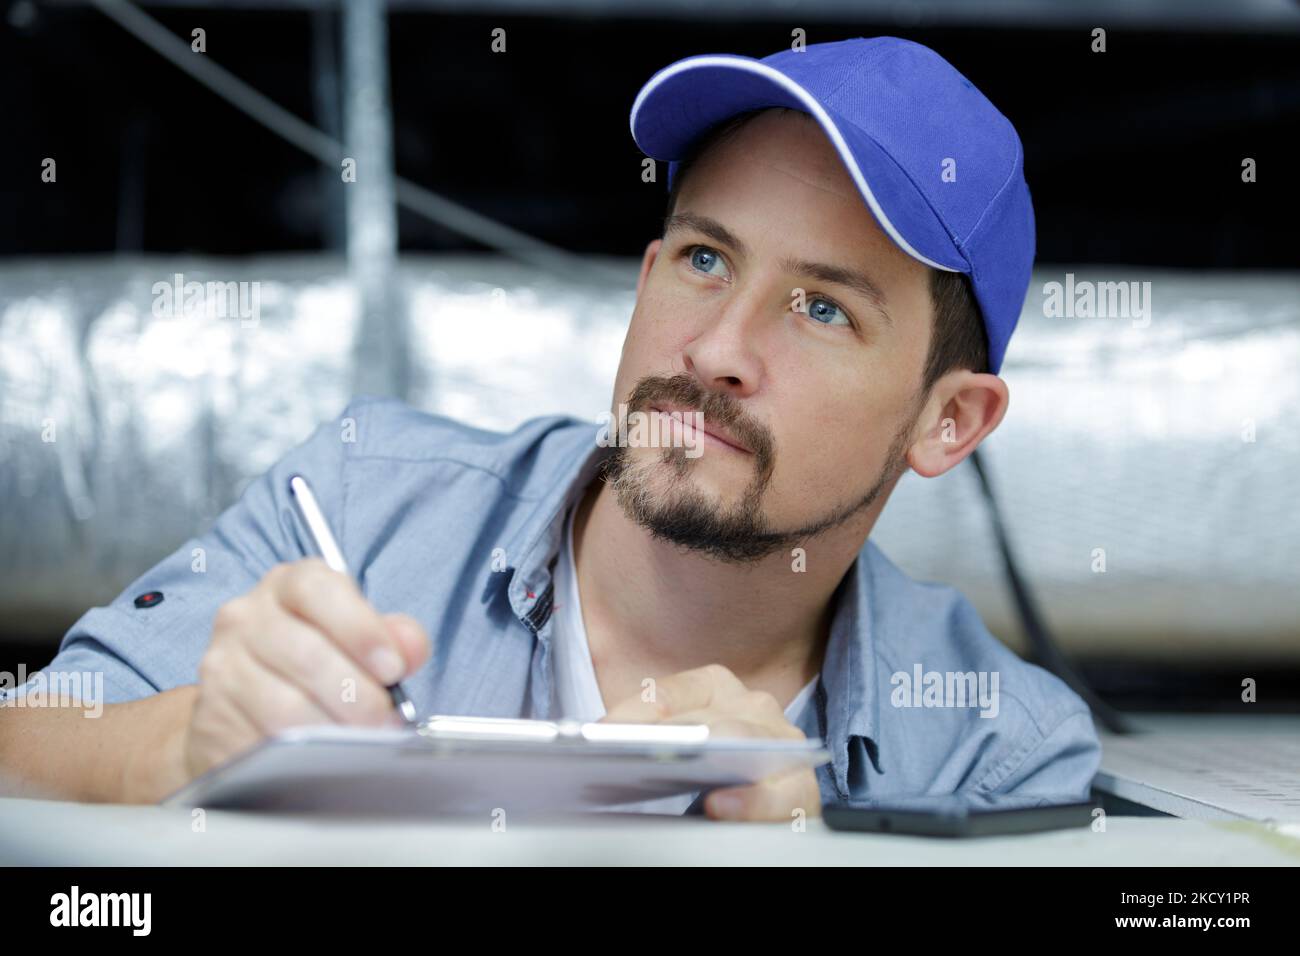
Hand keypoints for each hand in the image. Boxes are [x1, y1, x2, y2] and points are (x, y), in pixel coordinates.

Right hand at [183, 558, 429, 780]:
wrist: (242, 705)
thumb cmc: (309, 662)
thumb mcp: (355, 636)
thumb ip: (392, 636)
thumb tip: (410, 646)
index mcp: (288, 585)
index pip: (320, 590)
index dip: (362, 630)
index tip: (393, 667)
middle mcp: (246, 617)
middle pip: (306, 654)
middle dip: (358, 695)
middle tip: (385, 719)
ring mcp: (223, 667)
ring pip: (284, 706)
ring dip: (333, 730)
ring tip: (360, 741)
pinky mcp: (212, 717)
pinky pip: (261, 742)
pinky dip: (300, 756)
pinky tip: (322, 756)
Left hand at [600, 663, 821, 822]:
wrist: (753, 798)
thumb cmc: (704, 773)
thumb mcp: (675, 751)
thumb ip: (652, 742)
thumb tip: (608, 745)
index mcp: (716, 687)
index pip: (672, 694)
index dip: (636, 713)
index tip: (602, 734)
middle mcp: (753, 706)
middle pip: (711, 719)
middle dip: (673, 737)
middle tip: (636, 752)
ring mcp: (781, 743)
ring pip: (750, 744)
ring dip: (716, 755)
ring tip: (680, 770)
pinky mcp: (801, 787)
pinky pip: (783, 792)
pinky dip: (752, 801)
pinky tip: (719, 805)